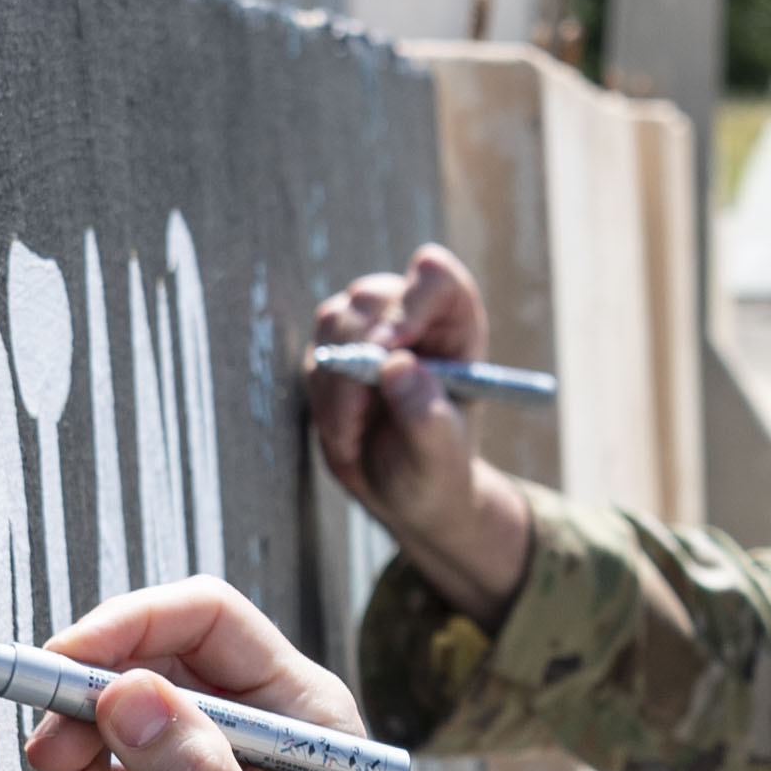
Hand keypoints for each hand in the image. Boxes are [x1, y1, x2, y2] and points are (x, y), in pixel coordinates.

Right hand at [24, 577, 483, 770]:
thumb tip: (124, 692)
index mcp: (297, 710)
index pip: (204, 621)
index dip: (130, 624)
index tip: (65, 663)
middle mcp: (246, 730)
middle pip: (140, 667)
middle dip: (82, 702)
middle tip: (48, 755)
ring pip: (106, 729)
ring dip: (70, 761)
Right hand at [309, 247, 538, 620]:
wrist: (404, 493)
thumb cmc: (436, 474)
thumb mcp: (440, 460)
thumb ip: (426, 417)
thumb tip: (399, 366)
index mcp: (456, 327)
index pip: (436, 278)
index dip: (410, 301)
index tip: (388, 346)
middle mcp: (412, 316)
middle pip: (373, 296)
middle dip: (359, 353)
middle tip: (360, 410)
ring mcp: (370, 329)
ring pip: (335, 321)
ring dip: (338, 384)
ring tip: (356, 435)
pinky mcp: (335, 350)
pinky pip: (314, 356)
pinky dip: (323, 399)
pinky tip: (346, 434)